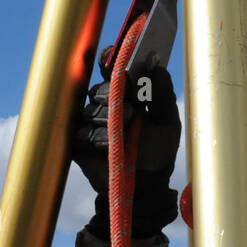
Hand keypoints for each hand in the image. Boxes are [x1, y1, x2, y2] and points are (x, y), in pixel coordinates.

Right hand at [71, 63, 180, 238]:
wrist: (146, 186)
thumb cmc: (158, 153)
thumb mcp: (167, 123)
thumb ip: (163, 93)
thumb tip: (156, 65)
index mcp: (127, 94)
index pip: (112, 67)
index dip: (110, 60)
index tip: (114, 60)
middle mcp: (106, 105)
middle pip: (99, 88)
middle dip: (112, 95)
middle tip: (130, 108)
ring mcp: (91, 124)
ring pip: (89, 109)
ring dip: (106, 118)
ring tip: (123, 130)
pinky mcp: (79, 144)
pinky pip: (80, 132)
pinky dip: (95, 137)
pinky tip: (109, 146)